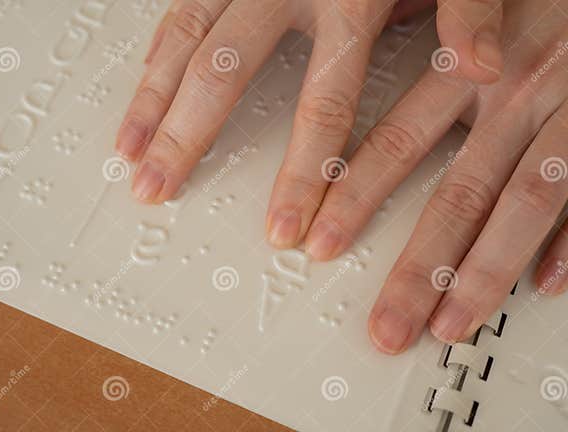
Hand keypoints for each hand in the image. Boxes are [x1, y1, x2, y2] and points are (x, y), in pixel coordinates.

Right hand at [115, 0, 503, 205]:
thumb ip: (466, 8)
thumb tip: (484, 66)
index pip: (320, 105)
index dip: (300, 174)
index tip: (283, 226)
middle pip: (224, 73)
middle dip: (187, 139)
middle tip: (159, 190)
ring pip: (185, 40)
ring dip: (152, 101)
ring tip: (132, 152)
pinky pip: (181, 10)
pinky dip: (157, 54)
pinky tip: (145, 89)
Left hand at [365, 0, 567, 353]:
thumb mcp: (467, 7)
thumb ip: (427, 55)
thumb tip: (367, 94)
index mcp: (466, 62)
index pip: (396, 141)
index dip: (354, 197)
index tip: (320, 244)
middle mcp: (515, 91)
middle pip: (457, 195)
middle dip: (417, 269)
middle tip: (387, 324)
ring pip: (521, 206)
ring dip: (483, 275)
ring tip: (449, 324)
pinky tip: (546, 283)